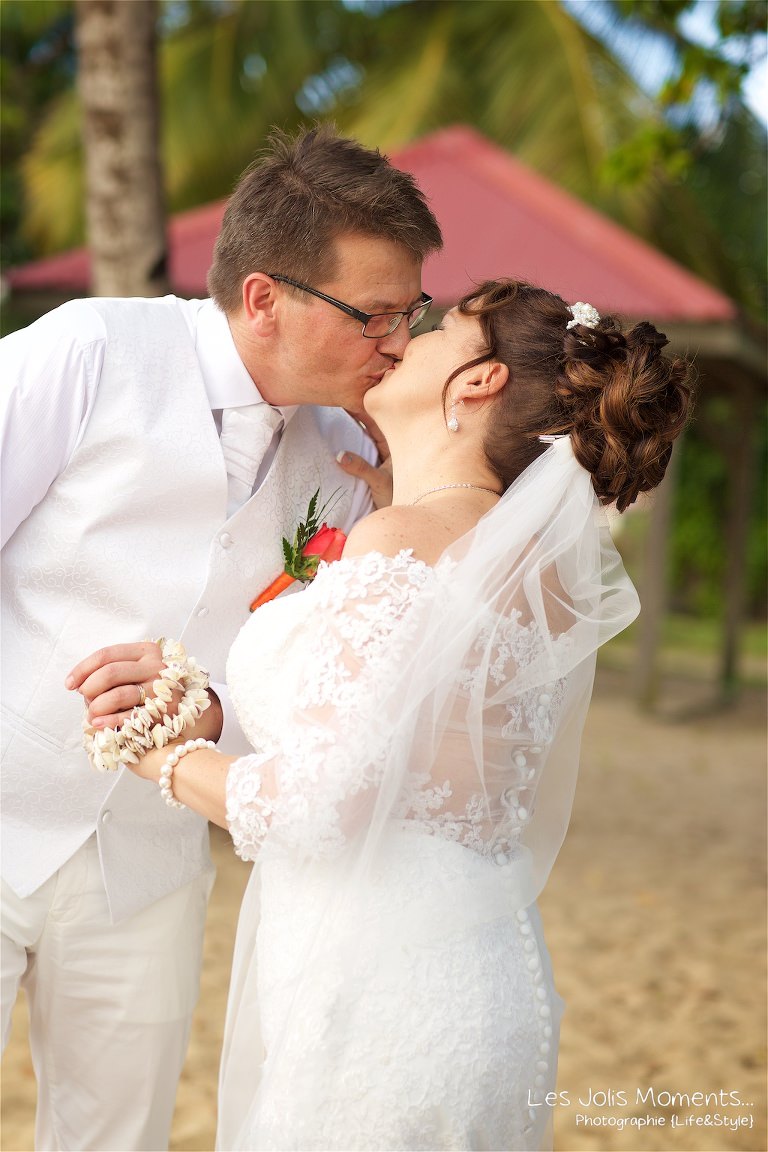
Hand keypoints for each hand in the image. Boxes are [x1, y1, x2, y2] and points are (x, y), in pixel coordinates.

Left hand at [68, 641, 224, 741]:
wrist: (180, 708)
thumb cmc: (147, 689)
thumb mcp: (133, 671)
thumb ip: (109, 671)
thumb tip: (78, 684)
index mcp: (146, 651)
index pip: (106, 654)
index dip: (82, 669)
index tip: (69, 684)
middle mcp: (156, 666)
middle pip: (110, 672)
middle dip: (90, 688)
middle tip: (86, 699)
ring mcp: (161, 689)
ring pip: (118, 694)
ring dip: (97, 706)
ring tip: (92, 714)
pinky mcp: (164, 712)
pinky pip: (128, 716)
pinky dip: (108, 721)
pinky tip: (98, 723)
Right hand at [340, 408, 392, 508]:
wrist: (405, 514)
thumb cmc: (398, 498)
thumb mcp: (379, 481)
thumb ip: (361, 468)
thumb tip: (339, 455)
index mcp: (396, 444)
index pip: (378, 421)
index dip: (363, 408)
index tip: (346, 398)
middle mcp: (390, 447)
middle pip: (370, 425)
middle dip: (355, 414)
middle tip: (336, 402)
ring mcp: (381, 457)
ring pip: (365, 437)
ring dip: (351, 429)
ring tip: (333, 415)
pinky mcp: (373, 467)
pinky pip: (360, 451)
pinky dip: (350, 445)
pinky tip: (336, 439)